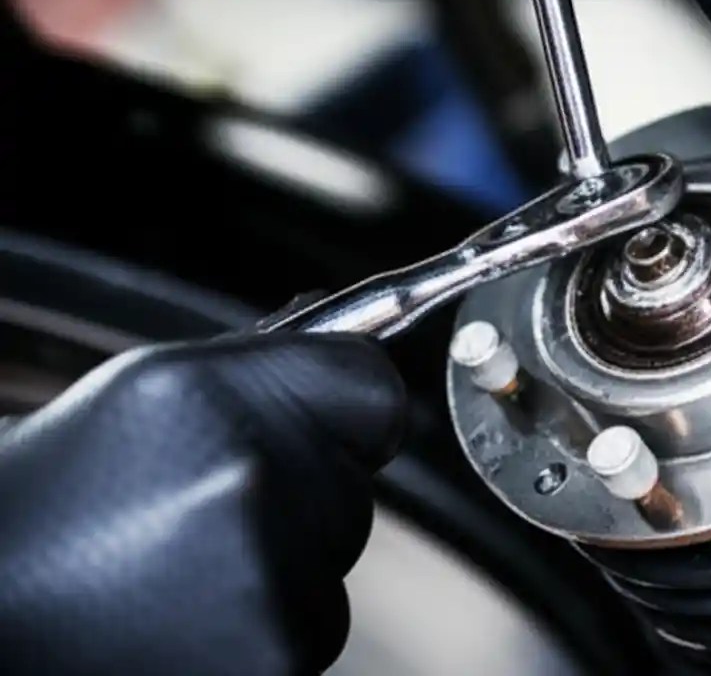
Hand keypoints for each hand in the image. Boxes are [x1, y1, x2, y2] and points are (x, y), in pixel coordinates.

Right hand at [0, 333, 405, 675]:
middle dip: (300, 492)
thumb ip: (267, 365)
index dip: (349, 412)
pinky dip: (273, 621)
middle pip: (355, 483)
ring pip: (334, 555)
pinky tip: (196, 615)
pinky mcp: (275, 655)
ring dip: (287, 560)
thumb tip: (364, 334)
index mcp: (210, 396)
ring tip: (187, 566)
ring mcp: (264, 577)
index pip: (378, 393)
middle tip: (201, 510)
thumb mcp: (151, 391)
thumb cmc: (64, 494)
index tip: (321, 426)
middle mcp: (246, 480)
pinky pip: (318, 620)